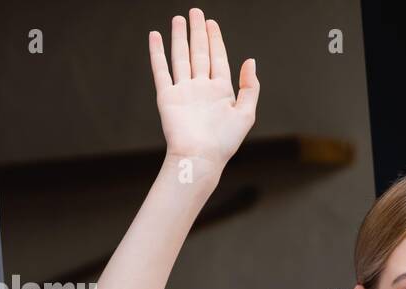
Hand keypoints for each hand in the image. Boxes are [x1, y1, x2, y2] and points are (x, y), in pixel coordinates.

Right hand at [149, 8, 258, 177]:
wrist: (200, 157)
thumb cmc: (224, 142)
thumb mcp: (246, 114)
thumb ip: (250, 87)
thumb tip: (250, 60)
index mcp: (221, 91)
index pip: (218, 59)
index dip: (215, 40)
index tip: (211, 23)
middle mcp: (201, 88)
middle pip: (199, 53)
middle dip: (198, 32)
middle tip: (196, 12)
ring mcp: (184, 90)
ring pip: (181, 57)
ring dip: (179, 38)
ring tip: (178, 19)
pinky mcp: (167, 96)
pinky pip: (161, 70)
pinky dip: (157, 53)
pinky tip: (155, 37)